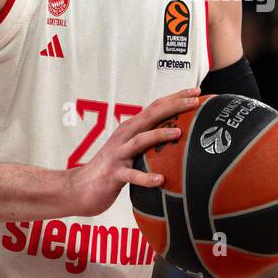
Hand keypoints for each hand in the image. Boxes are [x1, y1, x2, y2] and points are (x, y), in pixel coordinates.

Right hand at [67, 87, 198, 216]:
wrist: (80, 187)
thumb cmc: (112, 168)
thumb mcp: (131, 150)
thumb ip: (150, 141)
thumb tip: (179, 136)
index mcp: (131, 128)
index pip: (156, 107)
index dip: (175, 97)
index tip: (196, 90)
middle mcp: (125, 136)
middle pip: (151, 115)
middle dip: (173, 106)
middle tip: (194, 100)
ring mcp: (118, 154)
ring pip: (140, 140)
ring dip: (159, 134)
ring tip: (178, 132)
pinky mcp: (114, 174)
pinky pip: (131, 175)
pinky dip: (146, 177)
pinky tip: (160, 180)